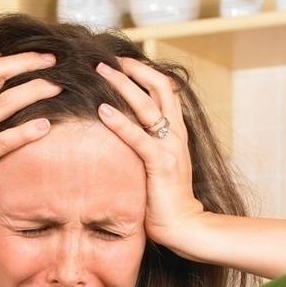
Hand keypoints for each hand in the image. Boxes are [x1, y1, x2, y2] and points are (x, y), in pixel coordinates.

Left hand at [94, 57, 206, 257]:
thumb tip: (121, 142)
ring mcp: (170, 147)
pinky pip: (138, 137)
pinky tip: (101, 110)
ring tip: (100, 72)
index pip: (165, 91)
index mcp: (176, 133)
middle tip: (108, 60)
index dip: (146, 73)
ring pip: (147, 105)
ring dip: (122, 85)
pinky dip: (119, 121)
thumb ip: (146, 151)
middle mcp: (176, 134)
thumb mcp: (156, 169)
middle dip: (134, 69)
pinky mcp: (160, 163)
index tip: (123, 63)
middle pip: (159, 87)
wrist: (185, 226)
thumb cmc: (166, 202)